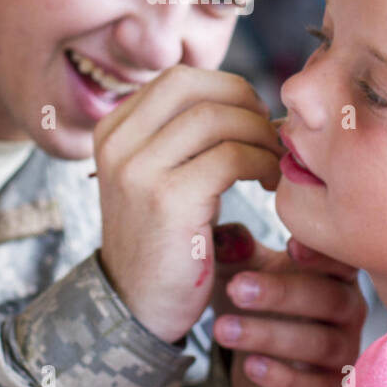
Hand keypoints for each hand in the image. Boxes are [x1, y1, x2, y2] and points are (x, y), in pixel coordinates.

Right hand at [93, 66, 282, 343]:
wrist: (137, 307)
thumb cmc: (163, 239)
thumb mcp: (158, 175)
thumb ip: (182, 135)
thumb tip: (245, 96)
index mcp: (113, 130)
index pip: (178, 79)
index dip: (226, 89)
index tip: (253, 117)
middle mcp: (117, 143)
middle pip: (194, 87)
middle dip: (244, 101)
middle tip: (269, 133)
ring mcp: (138, 170)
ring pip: (217, 118)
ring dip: (259, 135)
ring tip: (273, 162)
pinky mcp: (168, 199)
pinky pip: (231, 157)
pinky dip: (262, 163)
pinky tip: (269, 184)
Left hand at [211, 224, 367, 386]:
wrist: (267, 360)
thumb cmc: (263, 301)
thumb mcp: (248, 270)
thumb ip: (239, 251)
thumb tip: (227, 236)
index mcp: (335, 272)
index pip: (338, 259)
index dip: (318, 254)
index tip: (289, 246)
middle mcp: (349, 308)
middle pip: (327, 298)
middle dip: (280, 293)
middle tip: (236, 288)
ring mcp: (344, 350)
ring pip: (319, 343)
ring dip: (269, 335)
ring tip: (223, 329)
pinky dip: (282, 378)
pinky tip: (251, 365)